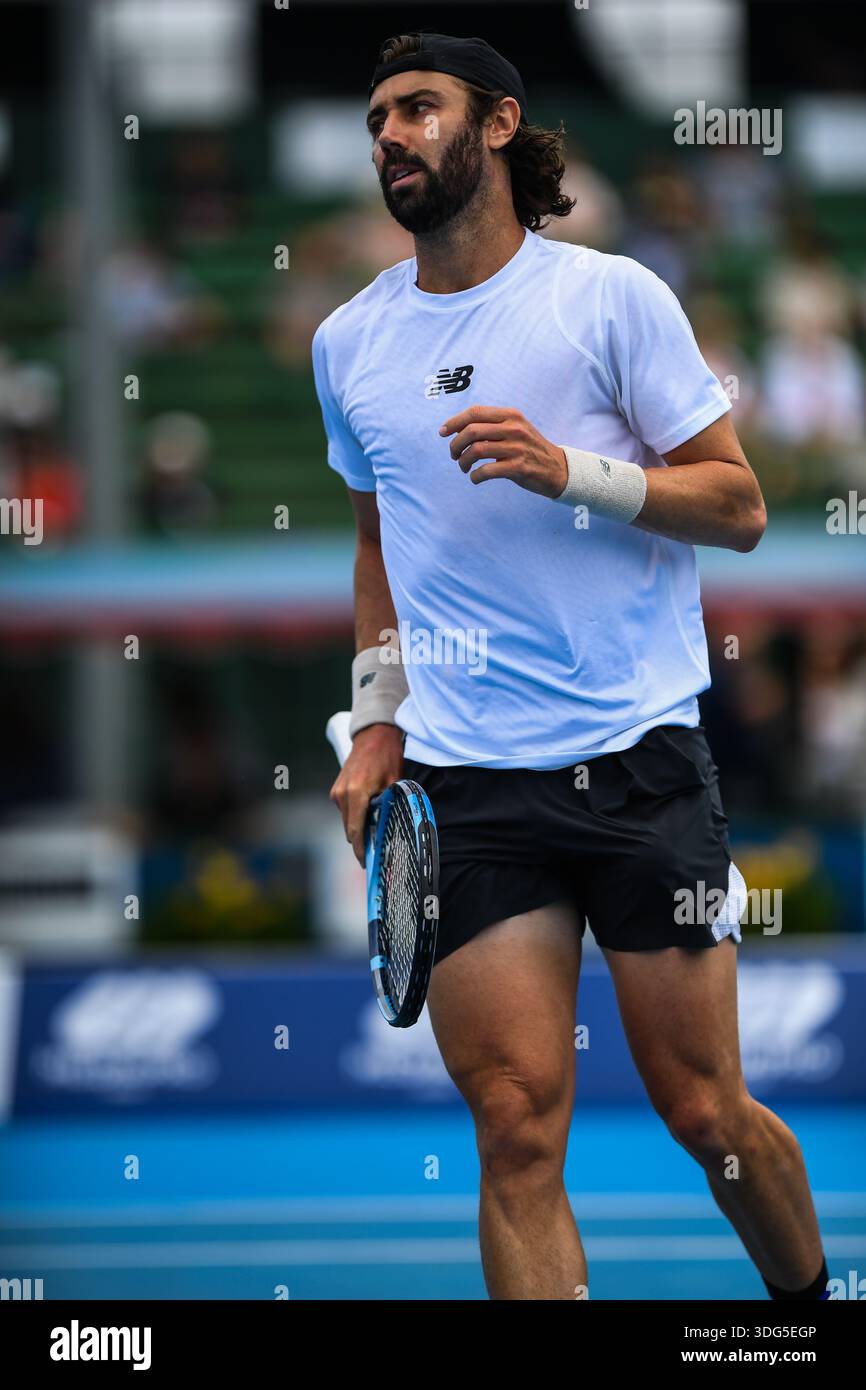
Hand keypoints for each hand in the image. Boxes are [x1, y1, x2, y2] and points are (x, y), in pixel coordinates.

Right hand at [330, 723, 404, 864]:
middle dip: (362, 840)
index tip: (365, 863)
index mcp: (356, 794)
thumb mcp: (394, 783)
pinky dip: (355, 815)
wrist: (374, 735)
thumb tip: (388, 827)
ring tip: (376, 828)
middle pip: (349, 829)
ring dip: (359, 826)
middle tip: (378, 850)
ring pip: (347, 820)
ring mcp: (336, 792)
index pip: (355, 831)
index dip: (360, 850)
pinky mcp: (336, 790)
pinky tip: (369, 812)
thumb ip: (388, 806)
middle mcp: (341, 795)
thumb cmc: (388, 757)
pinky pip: (345, 810)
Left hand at [439, 405, 567, 498]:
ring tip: (463, 467)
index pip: (475, 412)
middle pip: (471, 431)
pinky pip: (486, 471)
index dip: (454, 422)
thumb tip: (458, 429)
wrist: (558, 469)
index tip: (443, 432)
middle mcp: (513, 428)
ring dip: (462, 461)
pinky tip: (475, 478)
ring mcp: (516, 448)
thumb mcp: (515, 428)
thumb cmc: (529, 449)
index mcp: (510, 415)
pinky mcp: (518, 467)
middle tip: (453, 455)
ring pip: (476, 451)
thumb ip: (492, 425)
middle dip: (455, 444)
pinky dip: (475, 476)